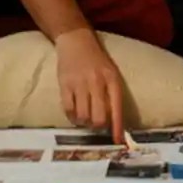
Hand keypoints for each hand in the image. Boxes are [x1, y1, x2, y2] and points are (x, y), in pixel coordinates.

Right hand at [54, 29, 124, 143]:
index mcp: (112, 80)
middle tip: (97, 124)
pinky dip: (72, 117)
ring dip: (84, 122)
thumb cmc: (97, 60)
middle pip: (98, 118)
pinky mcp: (64, 85)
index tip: (117, 141)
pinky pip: (68, 109)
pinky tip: (75, 114)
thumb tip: (114, 121)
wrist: (76, 41)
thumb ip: (113, 95)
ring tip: (85, 117)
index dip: (117, 127)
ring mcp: (80, 84)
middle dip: (99, 126)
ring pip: (83, 116)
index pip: (117, 109)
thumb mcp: (111, 73)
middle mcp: (97, 83)